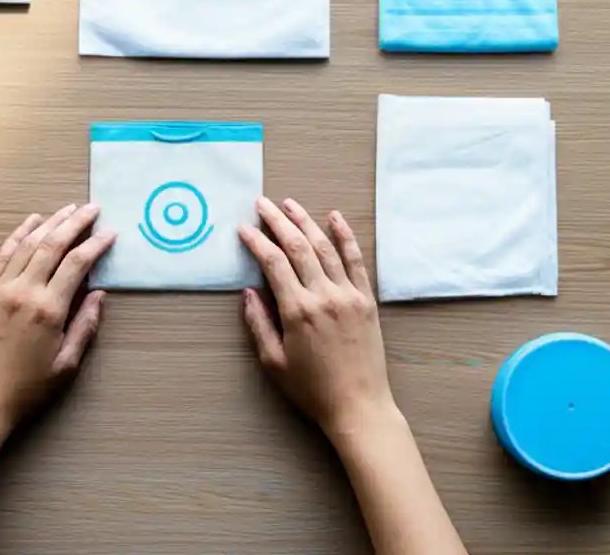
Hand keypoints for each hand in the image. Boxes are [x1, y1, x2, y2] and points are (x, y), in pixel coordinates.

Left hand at [0, 203, 115, 433]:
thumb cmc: (27, 389)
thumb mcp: (66, 364)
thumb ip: (85, 326)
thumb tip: (98, 294)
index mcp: (48, 310)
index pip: (77, 263)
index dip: (96, 244)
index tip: (110, 233)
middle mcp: (23, 292)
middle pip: (53, 244)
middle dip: (76, 222)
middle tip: (93, 208)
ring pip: (28, 244)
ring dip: (50, 223)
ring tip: (68, 209)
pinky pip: (2, 255)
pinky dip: (18, 234)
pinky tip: (32, 223)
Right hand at [238, 197, 395, 437]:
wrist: (358, 406)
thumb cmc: (312, 390)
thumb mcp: (273, 362)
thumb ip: (258, 323)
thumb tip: (248, 291)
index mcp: (297, 311)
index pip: (273, 263)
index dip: (256, 242)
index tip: (243, 228)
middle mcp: (324, 296)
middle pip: (297, 246)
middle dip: (277, 221)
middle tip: (262, 204)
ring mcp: (348, 295)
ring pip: (324, 247)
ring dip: (306, 221)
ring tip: (290, 204)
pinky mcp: (366, 300)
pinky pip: (355, 260)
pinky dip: (345, 236)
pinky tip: (334, 218)